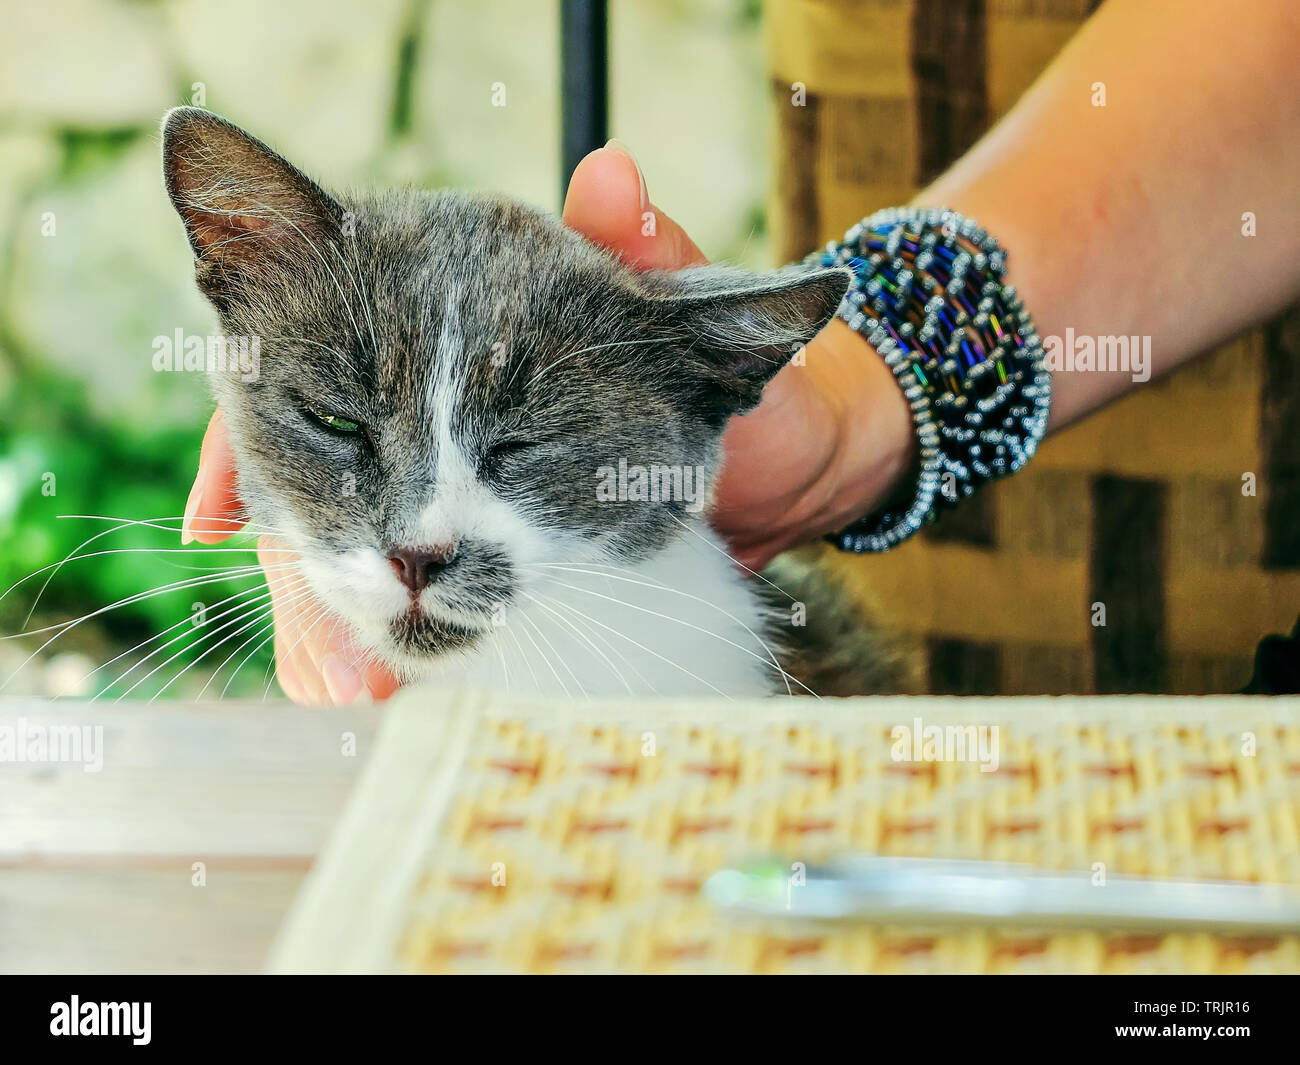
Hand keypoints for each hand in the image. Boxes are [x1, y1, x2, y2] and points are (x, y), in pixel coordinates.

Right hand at [183, 143, 913, 700]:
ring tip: (347, 689)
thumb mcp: (680, 308)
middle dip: (310, 568)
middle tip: (326, 649)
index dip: (258, 441)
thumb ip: (639, 254)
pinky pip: (412, 589)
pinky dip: (391, 634)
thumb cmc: (718, 363)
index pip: (316, 367)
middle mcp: (426, 399)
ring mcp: (446, 474)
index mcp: (443, 327)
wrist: (781, 449)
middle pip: (322, 478)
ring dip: (337, 621)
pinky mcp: (483, 543)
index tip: (221, 522)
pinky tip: (378, 683)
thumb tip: (616, 178)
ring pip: (352, 546)